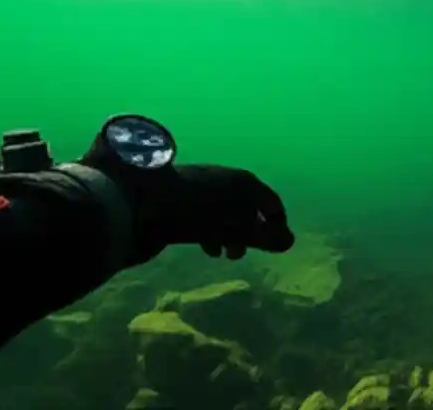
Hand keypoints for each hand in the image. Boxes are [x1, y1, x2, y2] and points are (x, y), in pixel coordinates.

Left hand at [140, 164, 294, 260]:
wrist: (143, 204)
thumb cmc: (200, 216)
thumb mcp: (237, 228)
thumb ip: (264, 236)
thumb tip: (289, 242)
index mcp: (244, 182)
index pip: (272, 203)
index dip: (278, 224)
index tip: (276, 244)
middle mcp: (226, 180)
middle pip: (248, 208)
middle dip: (250, 232)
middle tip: (242, 252)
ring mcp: (203, 188)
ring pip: (226, 214)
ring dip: (229, 234)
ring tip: (221, 253)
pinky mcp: (182, 199)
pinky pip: (207, 217)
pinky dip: (211, 232)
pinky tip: (204, 245)